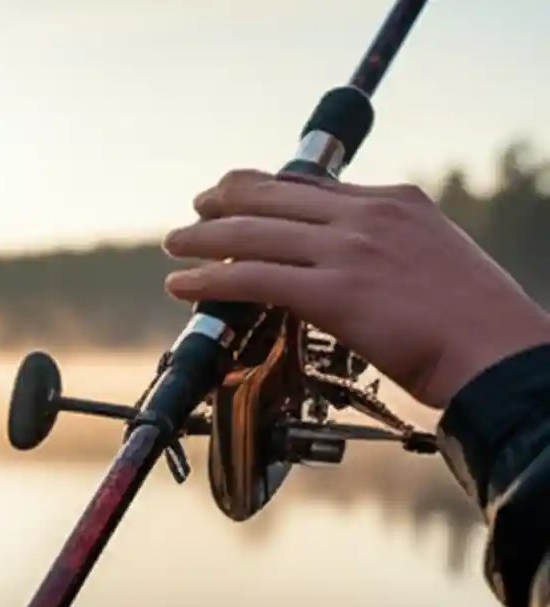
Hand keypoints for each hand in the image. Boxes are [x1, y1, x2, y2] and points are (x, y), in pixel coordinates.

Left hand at [162, 169, 549, 408]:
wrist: (498, 354)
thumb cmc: (473, 320)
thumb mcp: (434, 254)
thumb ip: (387, 244)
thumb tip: (347, 259)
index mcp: (394, 202)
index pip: (311, 184)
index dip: (263, 186)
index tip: (236, 190)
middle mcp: (367, 216)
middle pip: (272, 196)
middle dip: (223, 201)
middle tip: (195, 210)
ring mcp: (349, 251)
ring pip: (253, 234)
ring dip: (203, 240)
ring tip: (176, 245)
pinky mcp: (335, 292)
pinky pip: (253, 279)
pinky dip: (209, 282)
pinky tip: (185, 286)